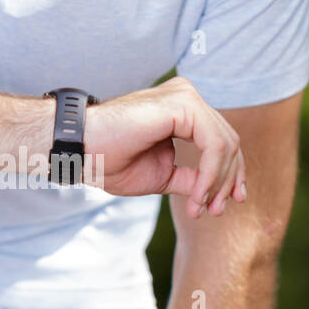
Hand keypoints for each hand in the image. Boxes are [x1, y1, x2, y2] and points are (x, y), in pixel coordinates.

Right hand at [84, 76, 245, 217]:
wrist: (80, 150)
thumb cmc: (109, 160)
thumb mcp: (161, 175)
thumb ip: (189, 178)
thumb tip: (214, 192)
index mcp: (182, 111)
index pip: (220, 141)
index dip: (228, 176)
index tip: (220, 206)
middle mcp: (187, 98)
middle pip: (229, 142)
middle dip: (227, 182)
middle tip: (215, 211)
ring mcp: (185, 97)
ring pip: (226, 144)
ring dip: (217, 182)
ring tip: (199, 206)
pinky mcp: (183, 104)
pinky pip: (213, 144)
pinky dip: (209, 175)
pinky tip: (196, 195)